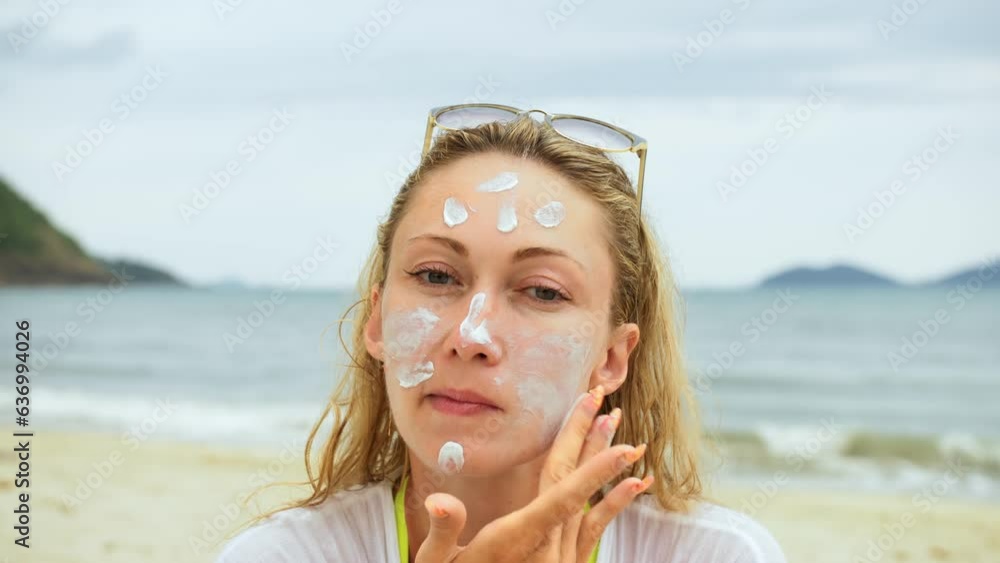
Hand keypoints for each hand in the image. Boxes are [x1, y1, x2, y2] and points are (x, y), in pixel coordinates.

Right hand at [414, 385, 653, 562]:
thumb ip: (444, 532)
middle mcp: (546, 546)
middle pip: (573, 483)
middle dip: (590, 438)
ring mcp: (557, 556)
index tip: (615, 441)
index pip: (561, 492)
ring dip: (601, 463)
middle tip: (602, 398)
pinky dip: (613, 503)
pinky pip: (592, 529)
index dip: (591, 465)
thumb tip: (441, 501)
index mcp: (518, 538)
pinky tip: (635, 485)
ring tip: (623, 431)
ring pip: (587, 501)